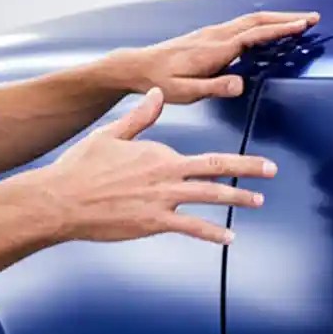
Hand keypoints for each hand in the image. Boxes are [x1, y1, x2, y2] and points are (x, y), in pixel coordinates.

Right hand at [22, 88, 276, 243]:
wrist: (61, 199)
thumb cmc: (81, 167)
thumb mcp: (112, 135)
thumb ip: (141, 117)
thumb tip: (159, 94)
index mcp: (159, 154)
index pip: (201, 157)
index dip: (223, 162)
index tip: (239, 165)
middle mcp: (166, 174)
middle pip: (216, 168)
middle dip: (247, 168)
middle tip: (271, 170)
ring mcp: (162, 200)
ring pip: (210, 196)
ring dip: (237, 198)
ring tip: (258, 200)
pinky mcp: (153, 222)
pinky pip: (191, 228)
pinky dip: (213, 233)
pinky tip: (229, 238)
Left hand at [114, 10, 320, 102]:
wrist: (138, 66)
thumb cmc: (161, 81)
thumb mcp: (186, 92)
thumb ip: (214, 88)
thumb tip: (241, 84)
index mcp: (215, 49)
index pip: (255, 35)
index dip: (281, 29)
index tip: (303, 25)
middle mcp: (216, 36)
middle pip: (258, 20)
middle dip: (287, 18)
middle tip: (312, 18)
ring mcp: (212, 33)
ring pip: (251, 20)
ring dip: (276, 19)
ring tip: (298, 21)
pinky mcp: (209, 35)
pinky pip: (242, 25)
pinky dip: (262, 23)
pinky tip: (268, 28)